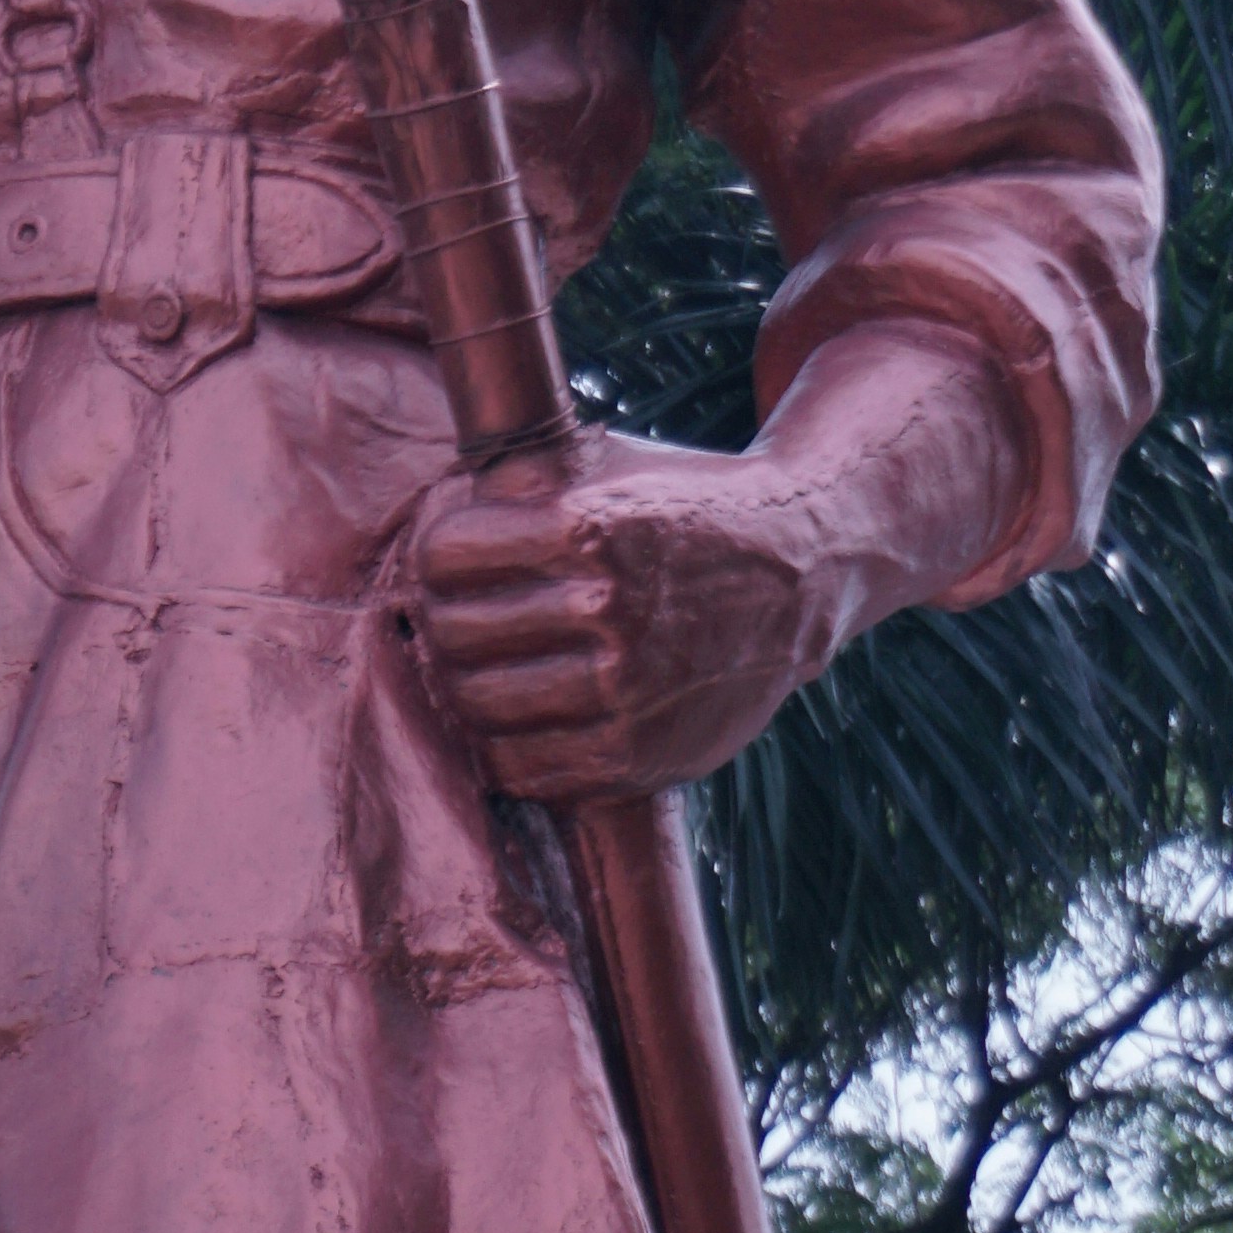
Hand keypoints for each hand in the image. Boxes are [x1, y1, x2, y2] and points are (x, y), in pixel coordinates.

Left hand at [407, 320, 1029, 799]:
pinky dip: (506, 745)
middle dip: (444, 621)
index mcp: (589, 529)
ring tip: (486, 664)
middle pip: (454, 635)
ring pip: (479, 706)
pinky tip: (522, 715)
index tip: (455, 560)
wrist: (801, 569)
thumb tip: (431, 518)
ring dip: (469, 685)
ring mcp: (627, 690)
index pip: (445, 557)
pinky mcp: (641, 755)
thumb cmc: (681, 508)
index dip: (439, 556)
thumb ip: (517, 483)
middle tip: (459, 617)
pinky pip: (524, 768)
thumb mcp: (606, 464)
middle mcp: (607, 610)